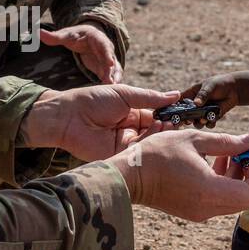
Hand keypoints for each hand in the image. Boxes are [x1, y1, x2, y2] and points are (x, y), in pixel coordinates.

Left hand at [23, 84, 176, 161]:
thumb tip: (175, 95)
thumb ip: (150, 97)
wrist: (68, 116)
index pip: (156, 116)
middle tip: (176, 122)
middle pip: (155, 131)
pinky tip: (154, 136)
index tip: (180, 113)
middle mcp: (131, 130)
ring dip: (158, 135)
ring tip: (166, 126)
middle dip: (166, 127)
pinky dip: (147, 145)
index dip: (167, 115)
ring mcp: (125, 143)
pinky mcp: (119, 155)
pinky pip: (138, 152)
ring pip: (149, 142)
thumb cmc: (93, 100)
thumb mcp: (125, 94)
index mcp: (132, 114)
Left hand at [39, 24, 121, 83]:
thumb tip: (38, 33)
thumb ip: (54, 36)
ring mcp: (108, 59)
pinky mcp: (106, 68)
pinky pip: (110, 76)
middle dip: (112, 71)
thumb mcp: (66, 35)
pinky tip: (110, 93)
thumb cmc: (76, 35)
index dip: (108, 54)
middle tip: (112, 82)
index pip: (104, 46)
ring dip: (114, 79)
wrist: (86, 37)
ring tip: (113, 89)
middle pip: (111, 60)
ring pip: (114, 69)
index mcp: (97, 39)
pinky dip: (111, 83)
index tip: (110, 62)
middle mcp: (106, 49)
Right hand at [113, 129, 248, 221]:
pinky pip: (215, 202)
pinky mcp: (189, 212)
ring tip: (223, 156)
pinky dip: (219, 186)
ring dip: (233, 180)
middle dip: (246, 176)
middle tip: (238, 154)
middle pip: (242, 199)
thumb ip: (225, 142)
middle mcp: (206, 207)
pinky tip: (208, 165)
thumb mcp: (193, 140)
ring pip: (230, 201)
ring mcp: (197, 213)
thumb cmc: (157, 154)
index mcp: (210, 190)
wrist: (128, 176)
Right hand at [180, 73, 240, 121]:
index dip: (176, 108)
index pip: (179, 102)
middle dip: (187, 119)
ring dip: (199, 123)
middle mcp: (195, 106)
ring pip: (197, 121)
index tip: (176, 113)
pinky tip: (212, 121)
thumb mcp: (210, 86)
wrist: (234, 90)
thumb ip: (203, 95)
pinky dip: (210, 124)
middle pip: (186, 115)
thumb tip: (196, 103)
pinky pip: (208, 124)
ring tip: (203, 120)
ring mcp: (203, 112)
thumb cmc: (219, 84)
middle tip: (189, 120)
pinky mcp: (212, 117)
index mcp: (191, 95)